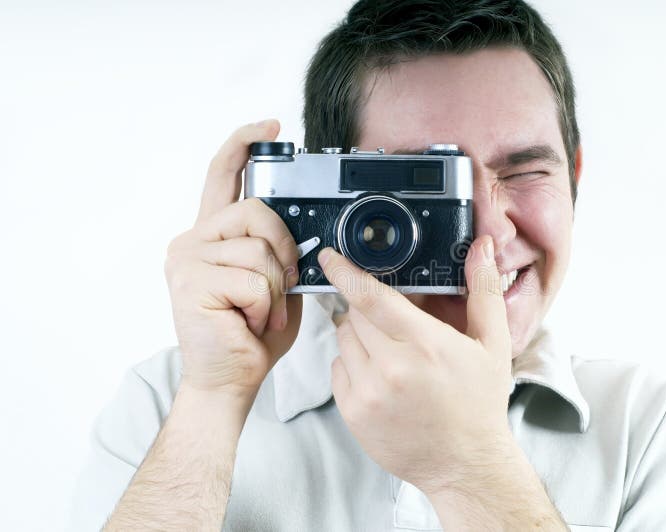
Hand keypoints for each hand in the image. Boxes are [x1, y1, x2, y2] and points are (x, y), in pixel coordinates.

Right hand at [164, 119, 301, 400]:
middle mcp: (193, 240)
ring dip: (276, 289)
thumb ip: (280, 250)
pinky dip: (267, 306)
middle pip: (258, 210)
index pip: (223, 175)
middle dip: (286, 250)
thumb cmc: (252, 333)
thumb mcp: (276, 282)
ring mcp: (187, 260)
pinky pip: (254, 280)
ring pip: (259, 249)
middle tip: (283, 285)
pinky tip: (250, 322)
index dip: (245, 142)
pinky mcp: (190, 282)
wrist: (229, 380)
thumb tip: (306, 232)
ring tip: (261, 312)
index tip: (271, 125)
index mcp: (214, 236)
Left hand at [320, 235, 514, 494]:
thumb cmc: (480, 403)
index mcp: (426, 345)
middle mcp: (393, 368)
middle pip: (354, 315)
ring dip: (359, 335)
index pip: (371, 296)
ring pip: (343, 340)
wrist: (466, 465)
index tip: (330, 257)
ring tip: (390, 352)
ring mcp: (369, 394)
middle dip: (367, 309)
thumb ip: (484, 290)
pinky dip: (352, 364)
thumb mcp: (493, 344)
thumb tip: (482, 247)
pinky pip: (337, 369)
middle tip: (392, 323)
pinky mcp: (354, 414)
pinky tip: (380, 375)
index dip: (345, 271)